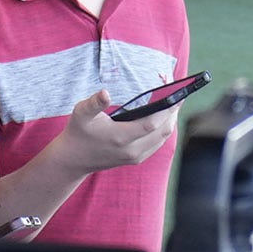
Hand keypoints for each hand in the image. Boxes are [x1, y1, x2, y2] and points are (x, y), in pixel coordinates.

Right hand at [46, 90, 178, 176]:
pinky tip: (166, 116)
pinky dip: (164, 129)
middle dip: (172, 112)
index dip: (166, 109)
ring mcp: (135, 156)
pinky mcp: (136, 159)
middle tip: (178, 94)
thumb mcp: (81, 113)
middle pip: (162, 131)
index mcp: (119, 137)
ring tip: (174, 102)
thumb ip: (94, 102)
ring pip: (163, 138)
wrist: (74, 159)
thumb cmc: (78, 131)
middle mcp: (131, 150)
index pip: (151, 124)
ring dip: (170, 120)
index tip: (176, 94)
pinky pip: (158, 143)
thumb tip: (105, 93)